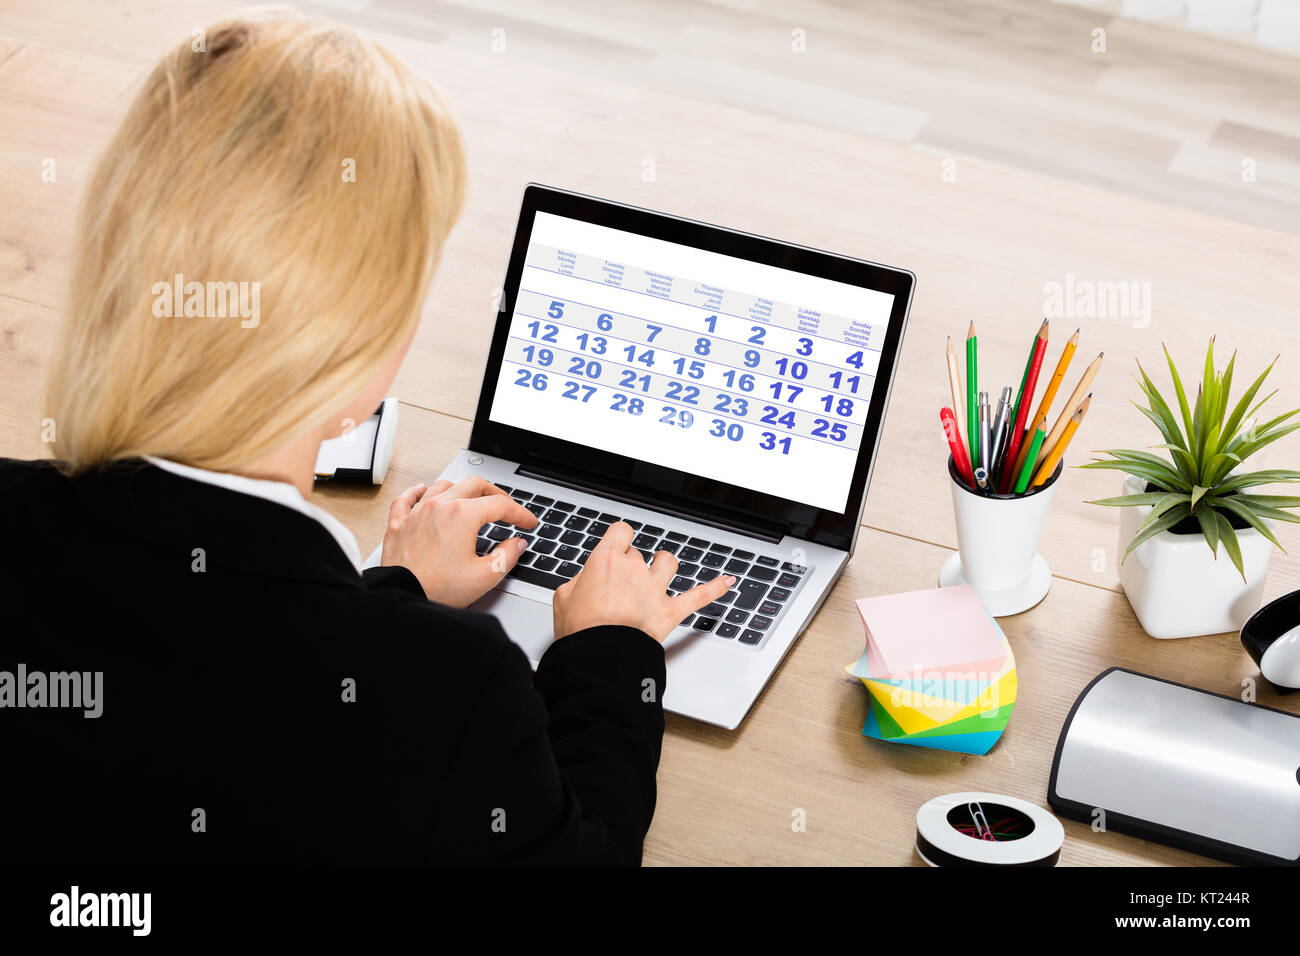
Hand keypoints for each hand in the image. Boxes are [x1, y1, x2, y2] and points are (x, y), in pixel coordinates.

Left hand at [381, 476, 537, 606]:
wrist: (401, 597)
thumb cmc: (437, 589)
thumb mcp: (484, 576)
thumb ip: (506, 556)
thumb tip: (515, 544)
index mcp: (462, 515)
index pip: (500, 505)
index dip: (520, 513)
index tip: (527, 522)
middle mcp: (439, 506)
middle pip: (474, 485)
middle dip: (496, 494)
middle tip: (506, 507)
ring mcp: (416, 513)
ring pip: (443, 485)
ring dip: (462, 489)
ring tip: (472, 498)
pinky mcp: (398, 524)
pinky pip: (407, 498)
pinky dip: (417, 491)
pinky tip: (423, 490)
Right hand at [552, 521, 735, 641]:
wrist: (600, 659)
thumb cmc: (580, 632)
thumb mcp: (563, 598)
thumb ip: (579, 582)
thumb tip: (587, 580)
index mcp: (607, 560)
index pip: (621, 531)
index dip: (618, 540)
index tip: (615, 547)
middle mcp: (634, 570)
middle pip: (638, 555)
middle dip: (631, 566)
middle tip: (619, 587)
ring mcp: (656, 589)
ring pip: (668, 562)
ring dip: (664, 564)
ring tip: (660, 568)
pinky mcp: (670, 612)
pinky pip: (699, 596)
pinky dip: (715, 588)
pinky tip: (727, 582)